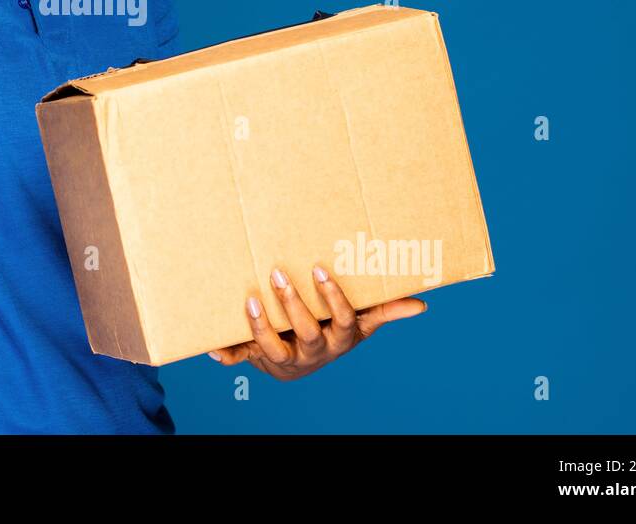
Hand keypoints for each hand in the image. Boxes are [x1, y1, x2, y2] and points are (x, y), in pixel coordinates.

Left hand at [208, 264, 427, 380]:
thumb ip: (386, 311)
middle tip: (278, 274)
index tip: (320, 270)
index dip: (332, 299)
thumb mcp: (361, 324)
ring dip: (260, 326)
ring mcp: (285, 357)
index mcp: (338, 338)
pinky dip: (227, 354)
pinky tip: (213, 348)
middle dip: (292, 305)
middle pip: (305, 332)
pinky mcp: (258, 358)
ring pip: (273, 348)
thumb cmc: (333, 332)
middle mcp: (313, 351)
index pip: (340, 320)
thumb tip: (422, 305)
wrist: (302, 365)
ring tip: (251, 300)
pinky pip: (242, 359)